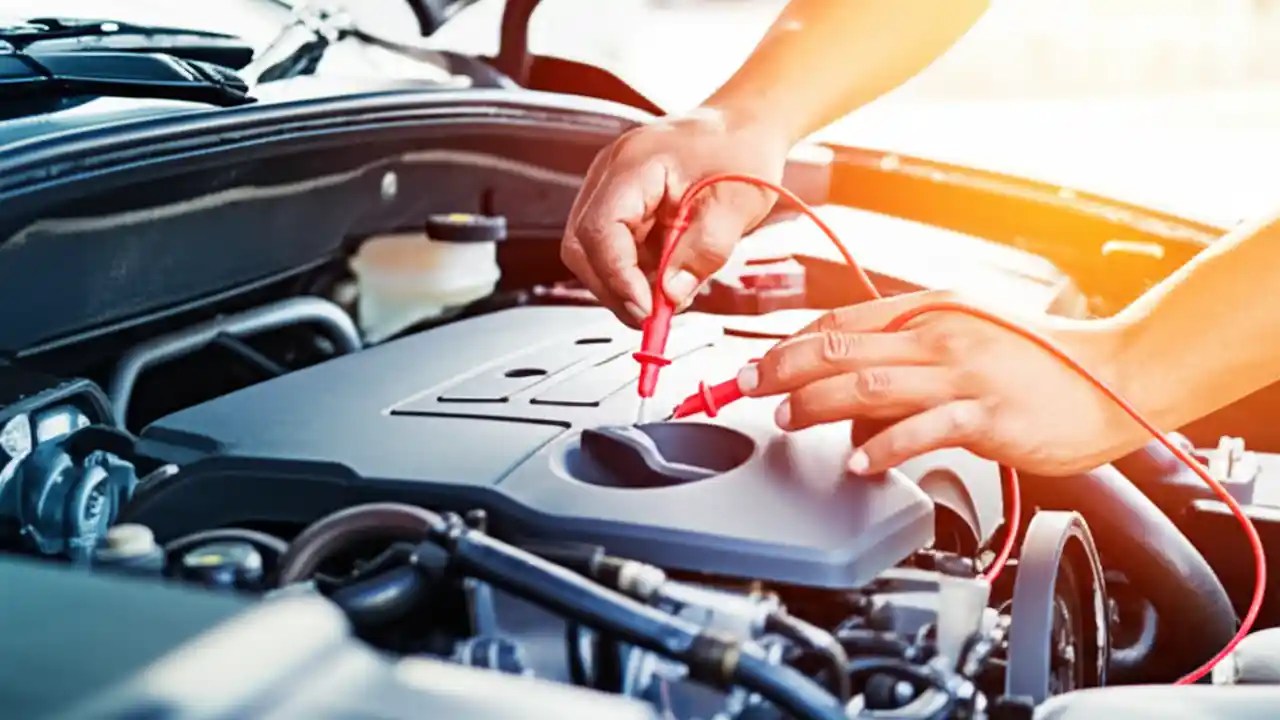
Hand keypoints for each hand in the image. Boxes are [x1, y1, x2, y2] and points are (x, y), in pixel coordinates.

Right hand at [560, 108, 788, 326]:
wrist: (745, 124)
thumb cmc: (741, 148)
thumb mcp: (738, 204)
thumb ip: (704, 250)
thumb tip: (670, 294)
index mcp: (634, 164)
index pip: (600, 231)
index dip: (618, 278)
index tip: (647, 308)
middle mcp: (611, 174)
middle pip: (583, 246)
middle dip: (614, 288)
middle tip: (652, 315)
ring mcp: (612, 189)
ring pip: (592, 252)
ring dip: (624, 283)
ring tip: (667, 293)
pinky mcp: (623, 204)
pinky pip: (613, 248)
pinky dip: (634, 272)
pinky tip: (664, 275)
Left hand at [736, 291, 1145, 476]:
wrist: (1115, 374)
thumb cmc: (1041, 359)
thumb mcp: (966, 333)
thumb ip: (911, 351)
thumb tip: (856, 386)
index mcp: (930, 311)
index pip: (842, 321)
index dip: (790, 342)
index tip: (757, 362)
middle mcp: (939, 336)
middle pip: (841, 347)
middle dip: (782, 368)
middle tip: (746, 386)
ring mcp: (962, 375)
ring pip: (869, 383)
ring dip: (817, 402)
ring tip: (786, 418)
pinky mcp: (987, 415)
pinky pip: (923, 430)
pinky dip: (885, 446)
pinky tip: (860, 461)